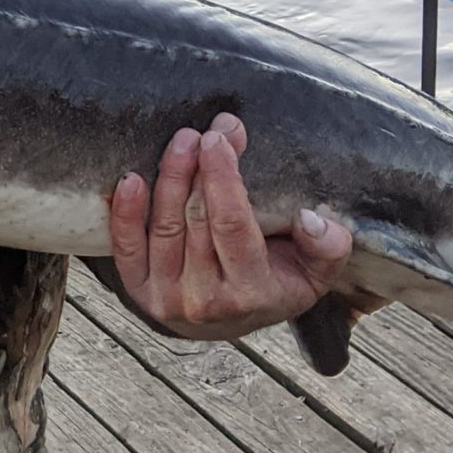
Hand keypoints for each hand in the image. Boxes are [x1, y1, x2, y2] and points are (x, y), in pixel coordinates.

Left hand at [108, 113, 350, 340]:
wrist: (229, 320)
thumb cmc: (276, 283)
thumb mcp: (316, 272)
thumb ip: (327, 247)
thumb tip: (312, 218)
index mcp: (251, 292)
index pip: (232, 226)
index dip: (222, 178)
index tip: (220, 138)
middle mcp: (205, 300)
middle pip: (195, 220)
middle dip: (198, 168)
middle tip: (205, 132)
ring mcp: (167, 298)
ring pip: (163, 226)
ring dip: (169, 177)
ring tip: (181, 142)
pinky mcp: (138, 292)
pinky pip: (125, 248)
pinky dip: (125, 212)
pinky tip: (131, 178)